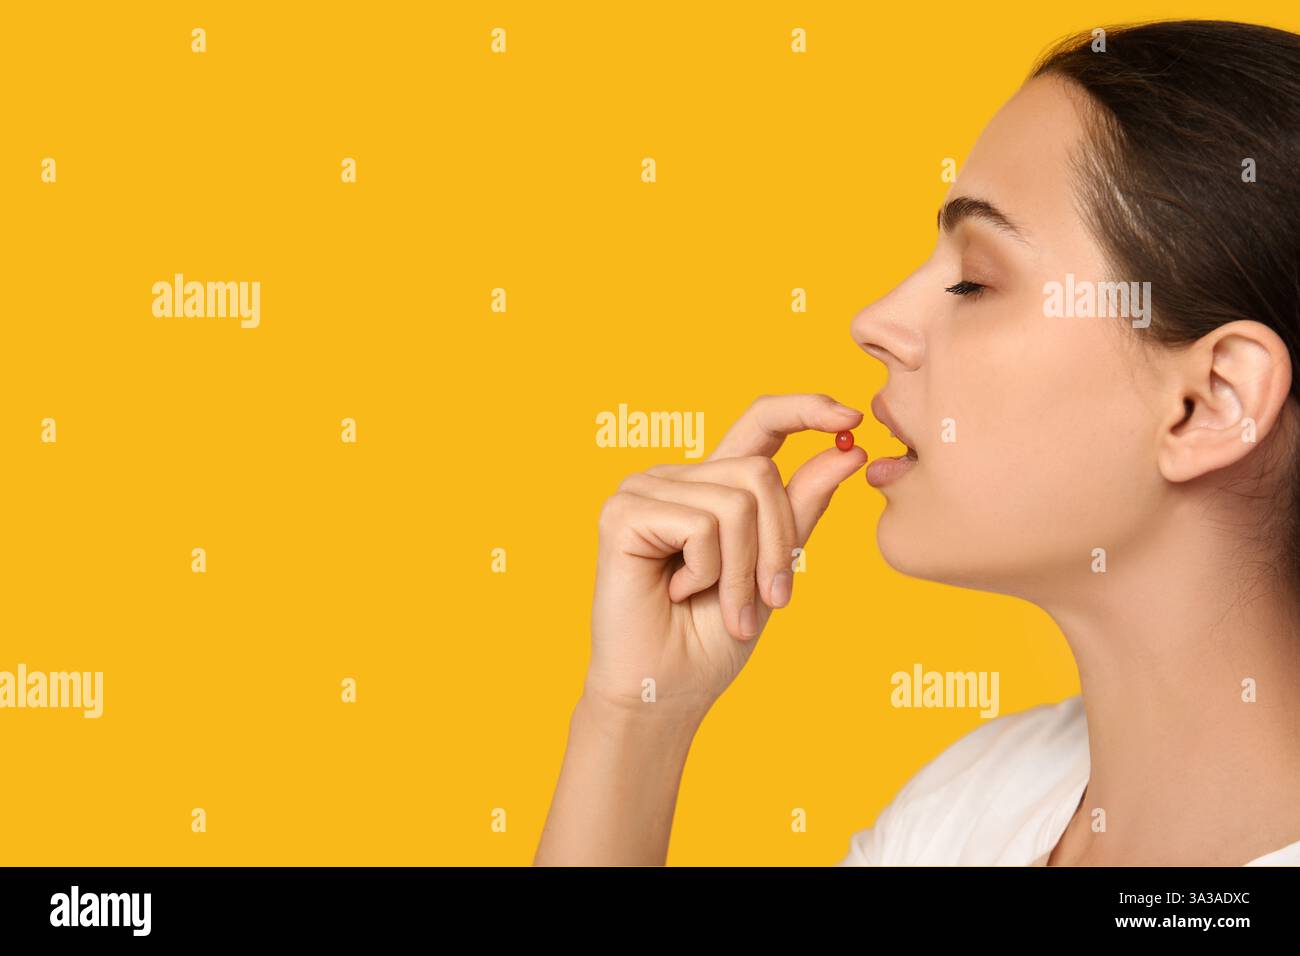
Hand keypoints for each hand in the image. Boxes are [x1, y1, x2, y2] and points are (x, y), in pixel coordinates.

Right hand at [586, 393, 867, 718]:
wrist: (665, 692)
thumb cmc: (712, 638)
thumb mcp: (774, 569)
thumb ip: (800, 509)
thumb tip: (846, 450)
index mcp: (711, 485)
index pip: (760, 422)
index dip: (805, 409)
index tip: (851, 418)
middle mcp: (675, 477)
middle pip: (760, 473)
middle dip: (778, 546)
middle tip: (768, 602)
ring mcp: (643, 490)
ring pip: (737, 502)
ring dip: (742, 572)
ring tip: (722, 607)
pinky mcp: (622, 513)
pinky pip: (702, 525)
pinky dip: (707, 572)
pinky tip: (675, 593)